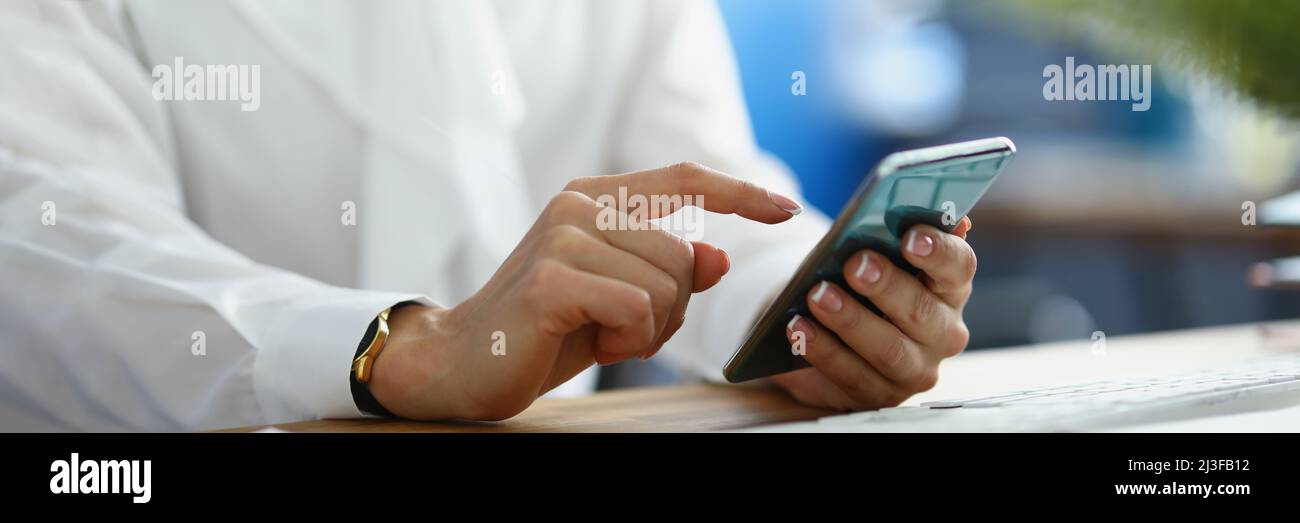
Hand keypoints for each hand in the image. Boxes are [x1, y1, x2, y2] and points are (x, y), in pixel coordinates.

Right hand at [370, 163, 801, 419]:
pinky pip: (639, 310)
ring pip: (667, 287)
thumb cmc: (544, 329)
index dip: (740, 192)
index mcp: (594, 198)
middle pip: (684, 256)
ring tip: (595, 333)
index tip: (786, 211)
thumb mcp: (617, 296)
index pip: (683, 179)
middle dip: (669, 310)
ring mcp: (562, 237)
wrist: (462, 362)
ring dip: (645, 330)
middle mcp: (578, 205)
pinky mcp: (552, 279)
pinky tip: (588, 343)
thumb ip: (666, 271)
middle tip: (617, 328)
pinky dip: (627, 340)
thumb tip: (720, 256)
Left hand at [773, 218, 974, 410]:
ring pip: (889, 350)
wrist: (828, 322)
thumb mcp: (873, 251)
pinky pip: (852, 377)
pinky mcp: (879, 395)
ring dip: (851, 321)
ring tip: (817, 295)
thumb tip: (922, 207)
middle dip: (886, 286)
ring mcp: (914, 369)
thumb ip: (893, 231)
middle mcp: (943, 332)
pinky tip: (798, 328)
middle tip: (854, 264)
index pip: (959, 266)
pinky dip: (823, 350)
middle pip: (921, 311)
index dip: (938, 251)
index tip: (910, 236)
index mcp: (950, 287)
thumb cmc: (859, 278)